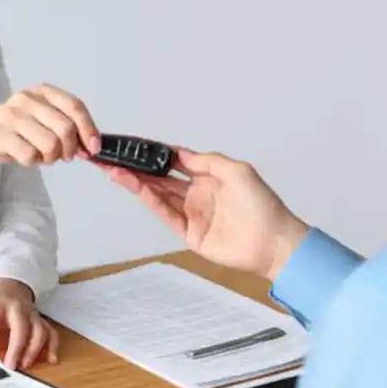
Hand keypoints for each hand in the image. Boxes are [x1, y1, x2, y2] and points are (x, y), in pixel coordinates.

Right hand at [0, 84, 100, 167]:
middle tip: (64, 156)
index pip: (74, 106)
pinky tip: (26, 156)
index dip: (88, 129)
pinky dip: (33, 162)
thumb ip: (66, 125)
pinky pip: (31, 155)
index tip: (93, 147)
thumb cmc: (17, 125)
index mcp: (43, 91)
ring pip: (50, 144)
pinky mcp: (1, 135)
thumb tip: (90, 146)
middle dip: (70, 149)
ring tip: (42, 155)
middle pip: (65, 128)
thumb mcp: (42, 115)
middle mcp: (28, 99)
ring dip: (51, 157)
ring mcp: (13, 116)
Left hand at [0, 278, 58, 369]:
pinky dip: (53, 346)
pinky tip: (51, 359)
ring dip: (34, 349)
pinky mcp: (41, 319)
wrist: (9, 285)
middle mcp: (16, 308)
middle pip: (20, 328)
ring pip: (39, 330)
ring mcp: (31, 314)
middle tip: (10, 366)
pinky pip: (51, 332)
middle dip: (16, 348)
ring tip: (25, 365)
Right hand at [97, 148, 309, 281]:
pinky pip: (164, 213)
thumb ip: (206, 161)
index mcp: (209, 176)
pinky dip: (148, 200)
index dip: (155, 153)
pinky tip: (134, 187)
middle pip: (160, 178)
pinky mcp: (189, 233)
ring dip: (136, 182)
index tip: (135, 145)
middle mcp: (197, 193)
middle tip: (114, 157)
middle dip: (137, 168)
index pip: (175, 162)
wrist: (272, 242)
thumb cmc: (262, 205)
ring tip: (114, 169)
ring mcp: (192, 213)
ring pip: (157, 194)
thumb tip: (180, 153)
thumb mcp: (237, 170)